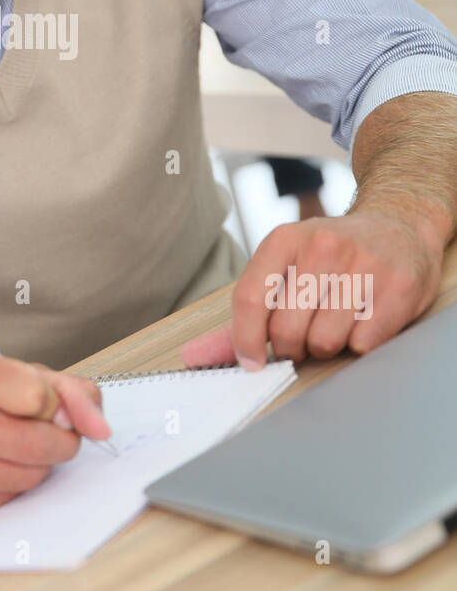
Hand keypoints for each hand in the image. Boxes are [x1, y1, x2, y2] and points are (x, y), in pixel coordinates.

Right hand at [0, 352, 111, 520]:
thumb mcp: (17, 374)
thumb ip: (70, 391)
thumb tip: (99, 428)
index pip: (40, 397)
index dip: (57, 406)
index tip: (49, 407)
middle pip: (38, 443)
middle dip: (60, 442)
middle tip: (52, 434)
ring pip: (30, 476)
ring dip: (38, 465)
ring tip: (14, 447)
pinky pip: (10, 500)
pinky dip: (13, 486)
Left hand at [181, 210, 443, 370]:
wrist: (399, 228)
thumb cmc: (332, 260)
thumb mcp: (285, 270)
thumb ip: (242, 317)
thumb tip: (192, 357)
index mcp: (285, 239)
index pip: (250, 300)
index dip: (246, 340)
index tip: (253, 362)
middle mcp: (323, 244)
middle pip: (286, 329)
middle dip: (293, 346)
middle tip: (307, 333)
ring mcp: (364, 263)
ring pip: (325, 341)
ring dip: (328, 345)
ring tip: (338, 322)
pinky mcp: (398, 286)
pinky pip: (363, 344)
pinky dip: (361, 344)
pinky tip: (365, 319)